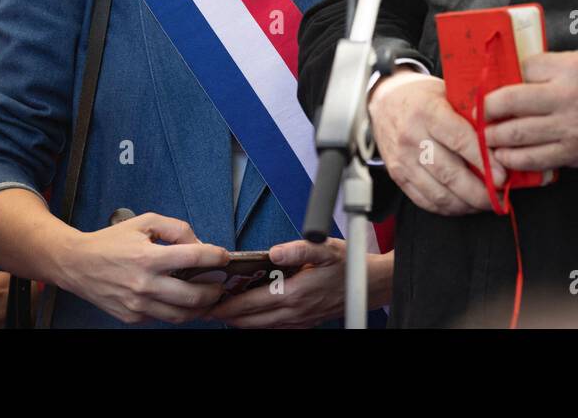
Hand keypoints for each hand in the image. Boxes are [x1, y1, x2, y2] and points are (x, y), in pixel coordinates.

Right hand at [56, 212, 228, 324]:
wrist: (76, 264)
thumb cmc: (111, 241)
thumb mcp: (145, 222)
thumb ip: (176, 229)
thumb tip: (200, 243)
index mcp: (148, 257)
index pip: (194, 258)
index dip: (216, 257)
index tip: (224, 257)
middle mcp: (144, 284)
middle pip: (194, 296)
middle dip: (215, 290)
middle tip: (220, 284)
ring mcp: (137, 305)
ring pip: (181, 315)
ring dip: (201, 307)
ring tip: (207, 296)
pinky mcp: (132, 317)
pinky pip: (162, 317)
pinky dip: (176, 310)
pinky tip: (181, 300)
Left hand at [208, 238, 368, 328]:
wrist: (371, 284)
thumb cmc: (349, 264)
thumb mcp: (327, 249)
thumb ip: (300, 249)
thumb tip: (276, 251)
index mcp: (295, 293)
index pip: (252, 303)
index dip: (227, 305)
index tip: (210, 302)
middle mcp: (295, 311)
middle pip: (250, 320)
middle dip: (226, 315)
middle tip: (206, 309)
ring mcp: (299, 320)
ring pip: (260, 327)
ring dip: (240, 321)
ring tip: (222, 312)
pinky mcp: (305, 322)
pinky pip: (275, 328)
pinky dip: (258, 324)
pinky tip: (250, 317)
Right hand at [369, 70, 505, 215]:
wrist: (384, 102)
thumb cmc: (423, 96)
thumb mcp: (447, 92)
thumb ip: (472, 113)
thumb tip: (504, 139)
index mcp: (428, 112)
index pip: (460, 141)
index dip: (484, 162)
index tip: (502, 176)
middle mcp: (412, 137)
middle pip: (450, 174)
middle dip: (479, 191)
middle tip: (499, 197)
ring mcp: (402, 160)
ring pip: (438, 193)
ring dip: (466, 204)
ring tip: (486, 203)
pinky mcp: (397, 176)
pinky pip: (425, 201)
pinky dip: (448, 208)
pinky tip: (464, 205)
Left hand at [484, 51, 577, 170]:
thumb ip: (550, 68)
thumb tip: (515, 76)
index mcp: (570, 68)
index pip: (522, 69)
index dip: (504, 78)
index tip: (488, 87)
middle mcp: (567, 96)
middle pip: (510, 101)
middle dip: (486, 110)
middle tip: (476, 114)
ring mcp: (569, 127)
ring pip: (517, 133)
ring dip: (494, 137)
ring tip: (485, 136)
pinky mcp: (573, 152)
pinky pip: (535, 158)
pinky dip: (514, 158)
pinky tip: (504, 155)